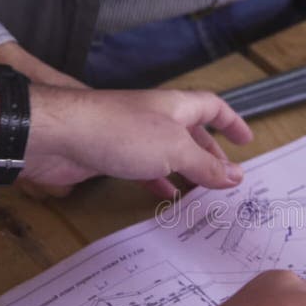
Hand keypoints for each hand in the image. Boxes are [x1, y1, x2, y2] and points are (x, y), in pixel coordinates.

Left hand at [24, 86, 252, 197]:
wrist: (60, 137)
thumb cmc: (121, 132)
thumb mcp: (175, 150)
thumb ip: (206, 165)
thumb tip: (236, 176)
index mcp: (176, 107)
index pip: (212, 107)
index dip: (231, 121)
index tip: (246, 140)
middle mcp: (156, 118)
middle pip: (191, 132)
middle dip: (211, 153)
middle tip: (226, 175)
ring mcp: (133, 136)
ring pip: (168, 153)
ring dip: (186, 171)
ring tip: (202, 192)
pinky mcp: (112, 156)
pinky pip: (144, 170)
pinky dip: (159, 183)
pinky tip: (166, 198)